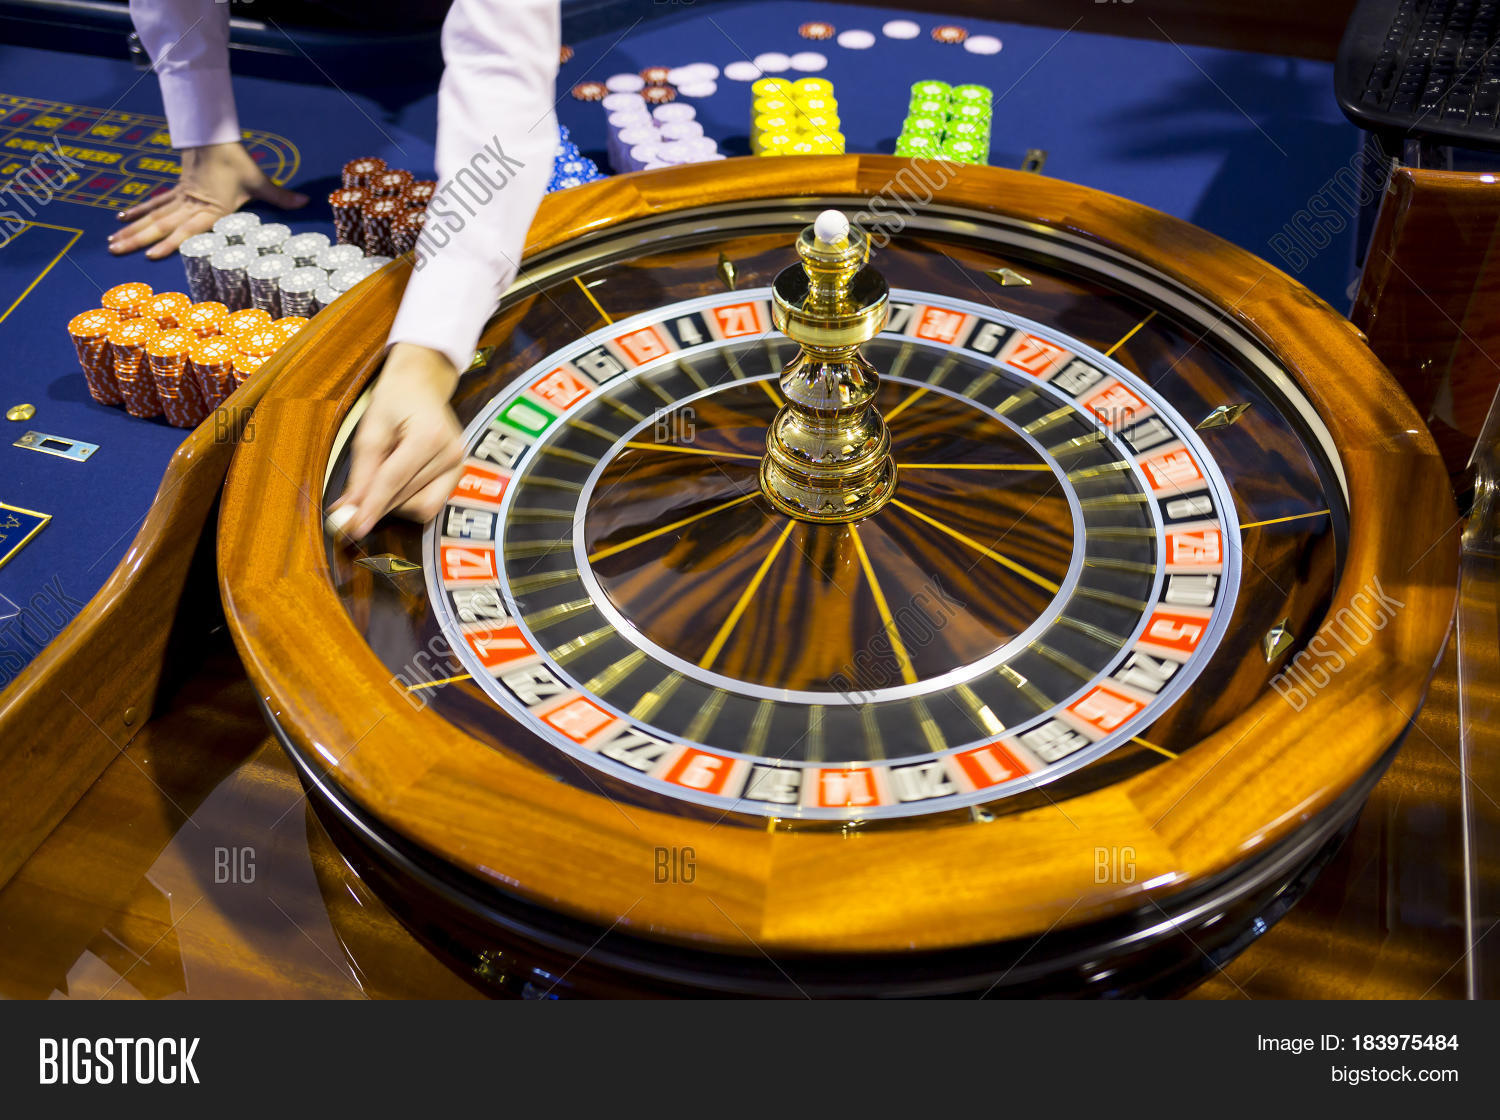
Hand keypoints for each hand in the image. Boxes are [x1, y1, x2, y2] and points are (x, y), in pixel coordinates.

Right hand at [109, 141, 307, 259]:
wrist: (214, 134)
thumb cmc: (236, 159)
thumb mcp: (258, 180)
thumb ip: (280, 196)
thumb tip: (306, 202)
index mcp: (209, 207)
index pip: (187, 228)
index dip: (170, 243)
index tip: (152, 255)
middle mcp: (190, 204)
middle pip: (160, 224)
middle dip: (139, 239)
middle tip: (115, 251)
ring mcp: (180, 197)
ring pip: (152, 215)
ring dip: (132, 229)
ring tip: (112, 242)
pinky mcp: (176, 189)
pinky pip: (154, 202)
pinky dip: (138, 211)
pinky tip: (121, 219)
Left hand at [330, 343, 463, 539]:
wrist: (423, 383)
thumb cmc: (395, 398)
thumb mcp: (370, 428)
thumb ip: (362, 472)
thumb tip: (349, 508)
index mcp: (429, 435)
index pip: (394, 480)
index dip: (371, 506)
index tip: (352, 527)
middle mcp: (451, 453)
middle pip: (408, 497)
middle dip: (379, 505)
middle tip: (352, 508)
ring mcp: (459, 465)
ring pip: (421, 506)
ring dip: (395, 502)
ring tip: (382, 478)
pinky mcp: (459, 473)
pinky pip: (432, 502)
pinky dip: (409, 499)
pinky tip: (398, 482)